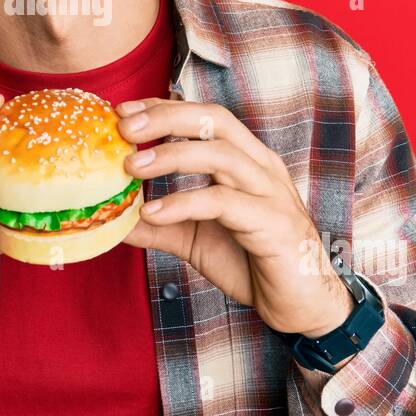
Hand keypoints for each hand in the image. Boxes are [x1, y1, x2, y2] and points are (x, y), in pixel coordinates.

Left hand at [116, 98, 355, 338]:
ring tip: (131, 167)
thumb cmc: (254, 264)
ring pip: (221, 154)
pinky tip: (153, 213)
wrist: (302, 308)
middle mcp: (261, 166)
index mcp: (246, 160)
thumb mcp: (195, 239)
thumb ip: (158, 224)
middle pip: (214, 121)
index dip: (164, 108)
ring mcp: (271, 192)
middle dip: (166, 117)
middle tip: (124, 127)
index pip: (204, 117)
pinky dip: (184, 203)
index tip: (124, 112)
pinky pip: (224, 202)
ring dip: (171, 155)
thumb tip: (112, 217)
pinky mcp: (273, 223)